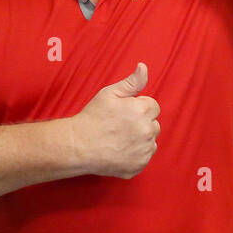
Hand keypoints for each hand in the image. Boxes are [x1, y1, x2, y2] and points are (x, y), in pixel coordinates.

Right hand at [67, 62, 160, 178]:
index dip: (138, 108)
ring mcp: (144, 150)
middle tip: (119, 126)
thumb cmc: (93, 118)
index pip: (153, 107)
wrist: (78, 146)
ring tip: (119, 139)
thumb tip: (144, 67)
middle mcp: (147, 131)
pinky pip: (145, 156)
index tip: (123, 113)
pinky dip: (136, 154)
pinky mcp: (139, 165)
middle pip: (153, 124)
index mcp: (143, 110)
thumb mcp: (110, 94)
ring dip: (140, 139)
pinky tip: (120, 150)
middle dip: (141, 123)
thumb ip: (132, 82)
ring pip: (150, 141)